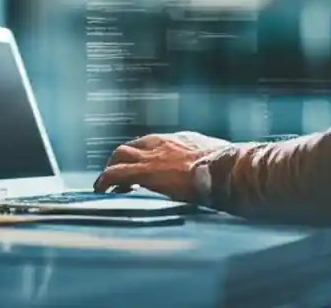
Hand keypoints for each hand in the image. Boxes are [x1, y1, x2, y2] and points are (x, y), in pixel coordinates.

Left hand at [93, 131, 230, 201]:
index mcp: (182, 140)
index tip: (146, 167)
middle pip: (134, 146)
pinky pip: (114, 173)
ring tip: (108, 184)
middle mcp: (163, 142)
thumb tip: (220, 176)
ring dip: (112, 168)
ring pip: (119, 154)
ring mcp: (152, 155)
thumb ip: (212, 166)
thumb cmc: (229, 168)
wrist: (225, 169)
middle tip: (122, 177)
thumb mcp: (219, 161)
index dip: (147, 156)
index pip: (156, 144)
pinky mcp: (143, 172)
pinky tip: (101, 190)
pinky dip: (104, 180)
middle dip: (125, 159)